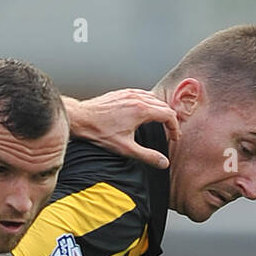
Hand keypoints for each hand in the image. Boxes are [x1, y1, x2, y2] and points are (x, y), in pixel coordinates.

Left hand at [65, 89, 179, 167]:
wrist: (80, 118)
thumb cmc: (99, 132)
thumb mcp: (125, 148)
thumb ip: (147, 155)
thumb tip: (163, 163)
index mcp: (141, 110)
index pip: (168, 114)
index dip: (174, 127)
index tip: (174, 137)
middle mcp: (137, 98)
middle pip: (163, 105)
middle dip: (169, 119)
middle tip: (170, 131)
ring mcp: (129, 94)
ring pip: (153, 98)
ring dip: (160, 110)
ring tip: (161, 122)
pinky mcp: (121, 93)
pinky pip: (142, 94)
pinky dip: (149, 102)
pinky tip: (145, 111)